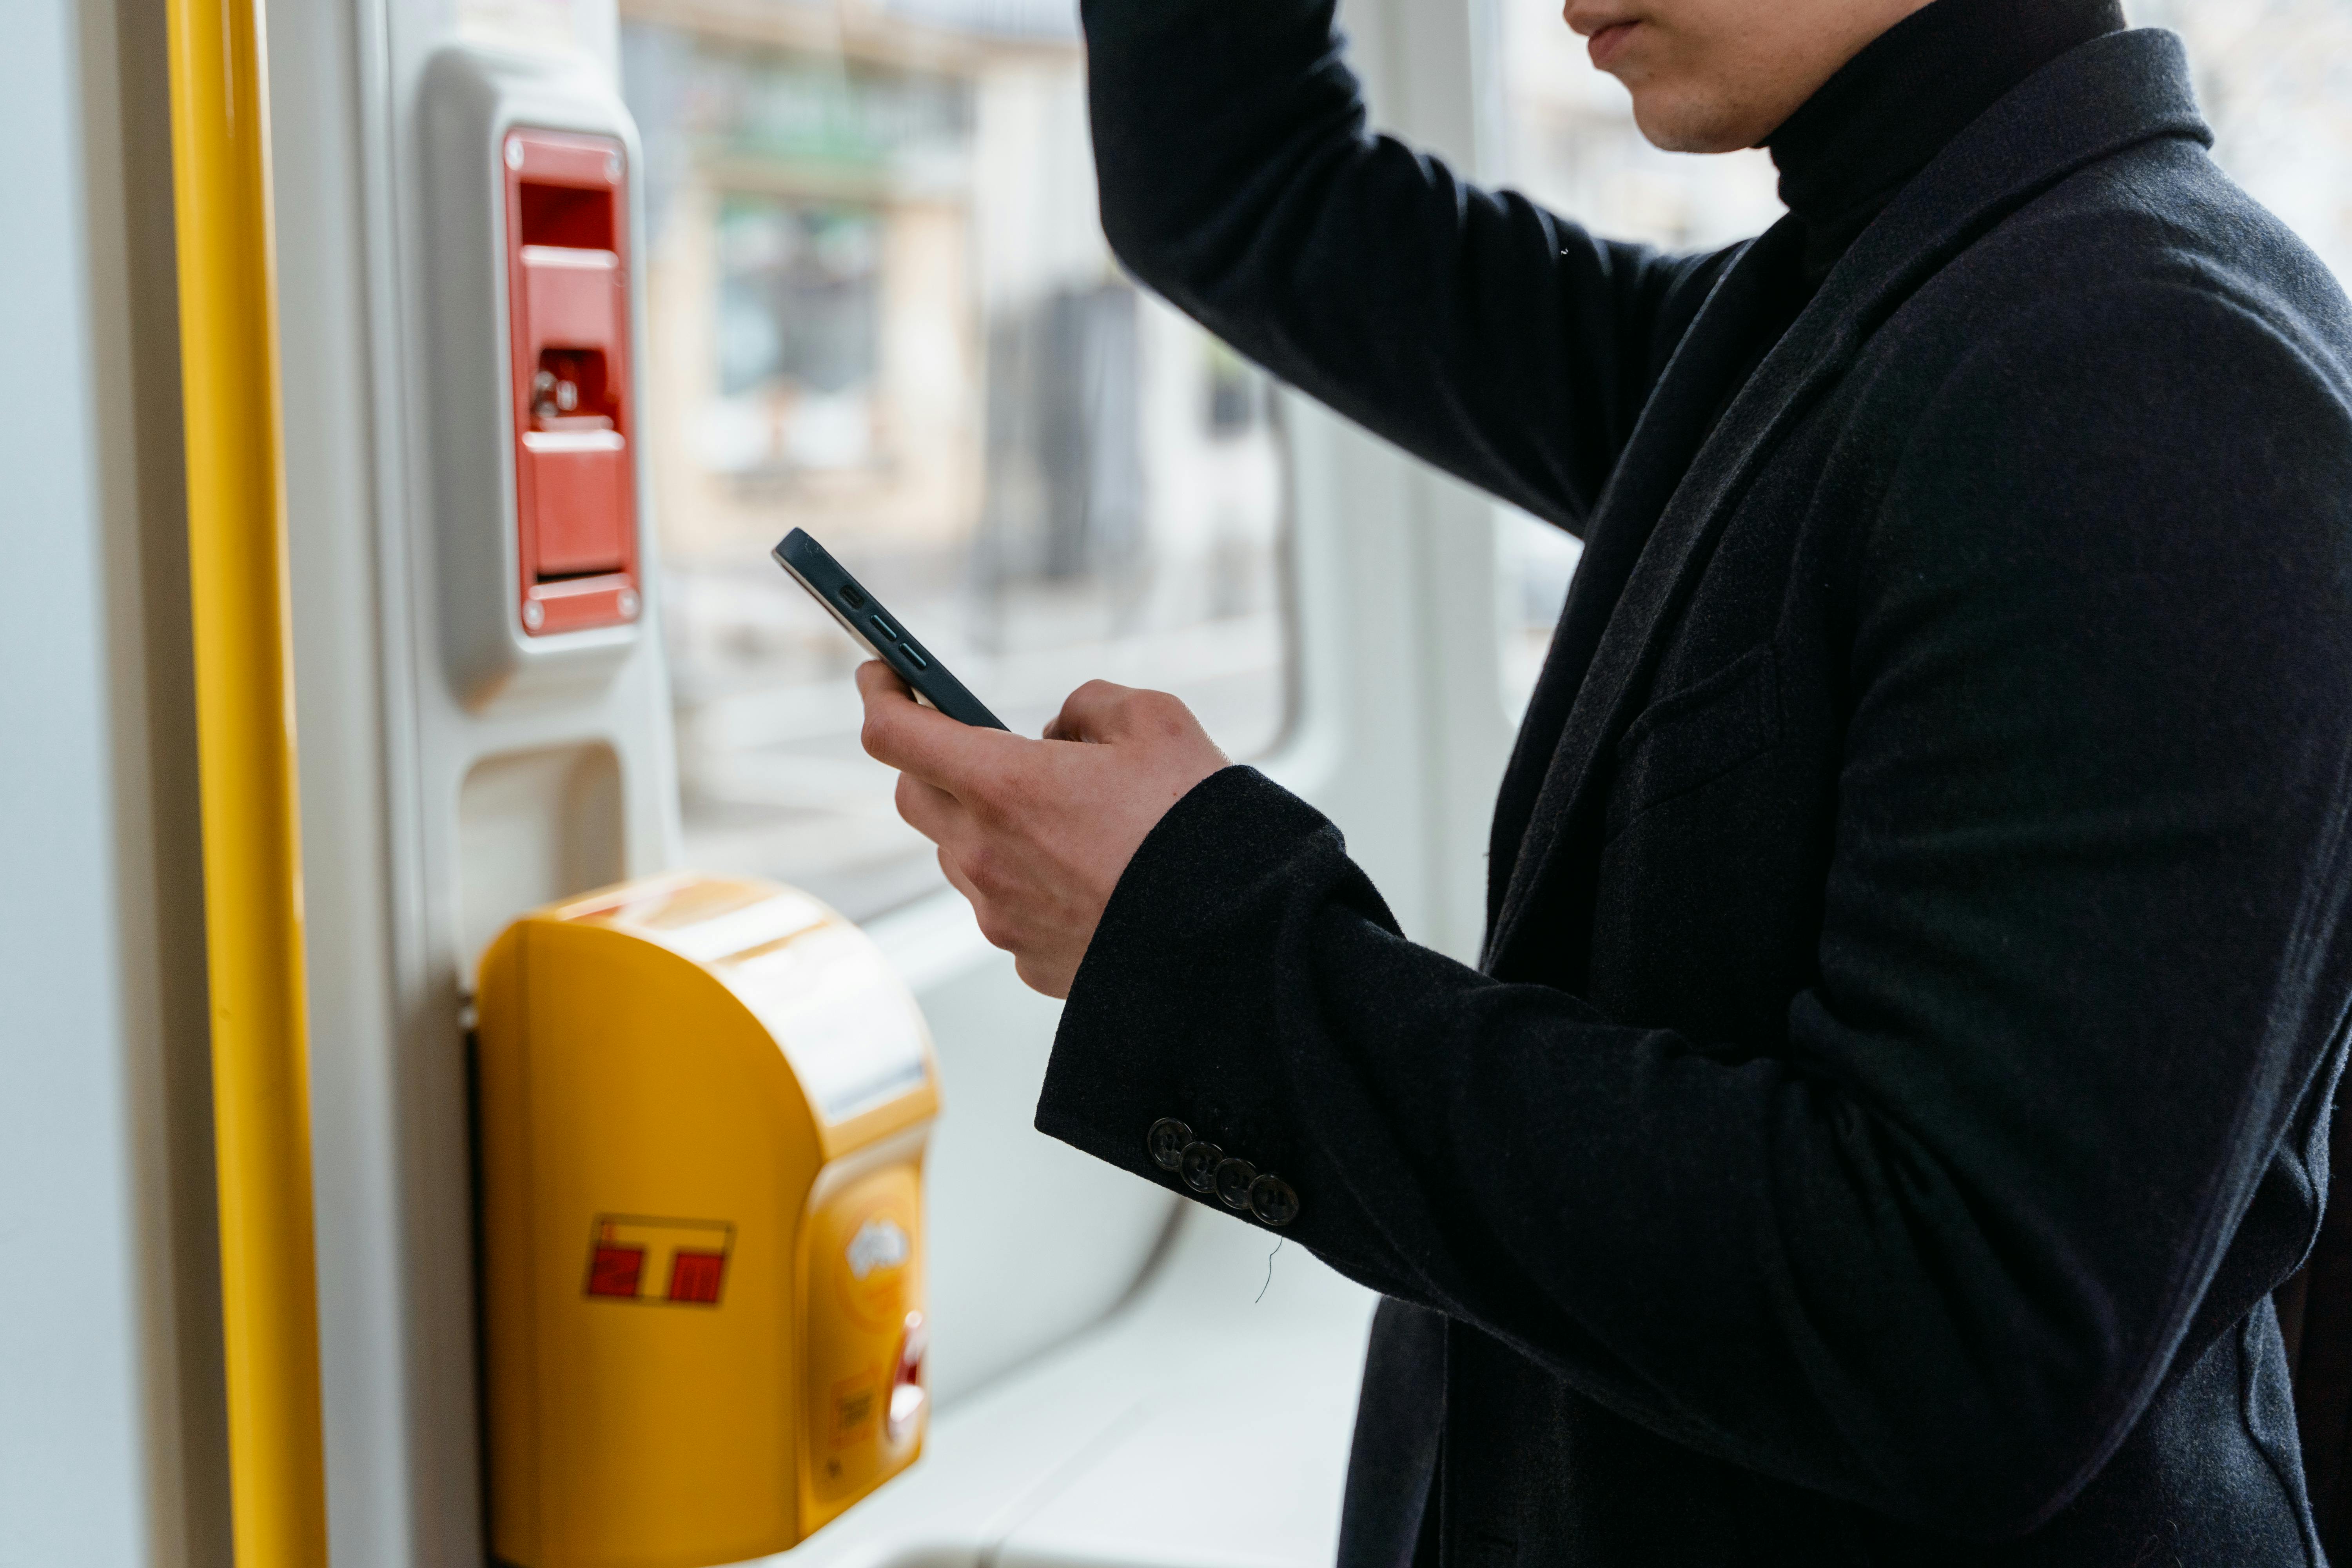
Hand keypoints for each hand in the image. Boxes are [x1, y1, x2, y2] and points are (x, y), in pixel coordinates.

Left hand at [857, 663, 1227, 996]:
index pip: (895, 734)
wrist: (1236, 937)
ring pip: (961, 855)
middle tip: (982, 746)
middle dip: (934, 761)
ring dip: (988, 827)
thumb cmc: (1198, 827)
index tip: (881, 675)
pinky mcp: (1026, 960)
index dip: (879, 694)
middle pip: (915, 794)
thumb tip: (1058, 731)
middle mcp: (985, 855)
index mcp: (1004, 785)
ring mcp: (1001, 915)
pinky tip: (1088, 879)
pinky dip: (1028, 884)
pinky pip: (1004, 909)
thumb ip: (1089, 705)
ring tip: (1067, 821)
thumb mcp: (1156, 721)